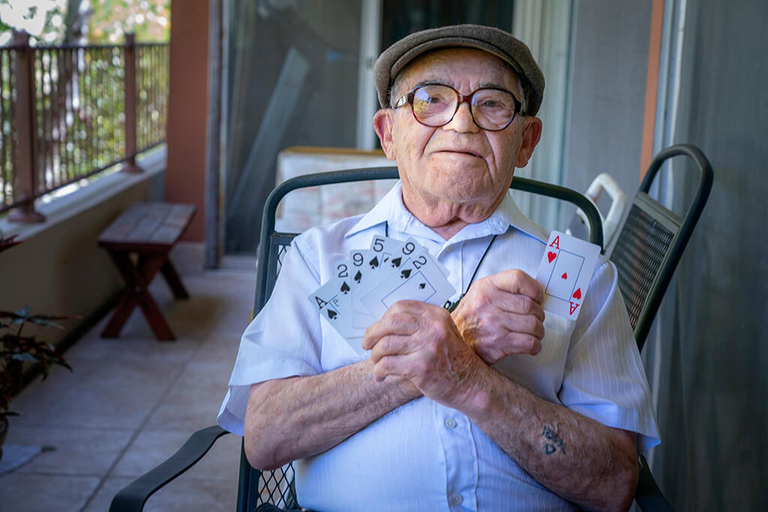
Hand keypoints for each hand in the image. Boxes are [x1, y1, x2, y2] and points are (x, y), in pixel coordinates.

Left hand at [362, 300, 485, 409]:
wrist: (472, 385)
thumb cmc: (455, 361)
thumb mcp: (443, 333)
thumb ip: (421, 325)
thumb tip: (386, 324)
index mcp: (436, 316)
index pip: (400, 307)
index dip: (384, 318)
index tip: (378, 329)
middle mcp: (432, 328)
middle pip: (389, 323)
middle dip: (372, 334)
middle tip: (367, 344)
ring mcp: (426, 347)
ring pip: (385, 344)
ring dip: (375, 355)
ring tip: (377, 363)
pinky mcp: (420, 367)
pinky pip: (387, 364)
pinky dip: (379, 371)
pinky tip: (381, 376)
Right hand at [451, 269, 544, 363]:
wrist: (454, 341)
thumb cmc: (469, 319)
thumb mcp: (480, 294)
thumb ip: (504, 289)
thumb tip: (533, 290)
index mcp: (486, 288)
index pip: (518, 279)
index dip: (534, 288)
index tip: (537, 297)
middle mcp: (488, 304)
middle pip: (530, 305)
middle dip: (538, 314)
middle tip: (534, 317)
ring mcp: (494, 324)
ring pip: (533, 324)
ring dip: (538, 331)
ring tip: (532, 331)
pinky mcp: (499, 343)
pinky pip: (529, 342)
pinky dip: (535, 345)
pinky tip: (530, 343)